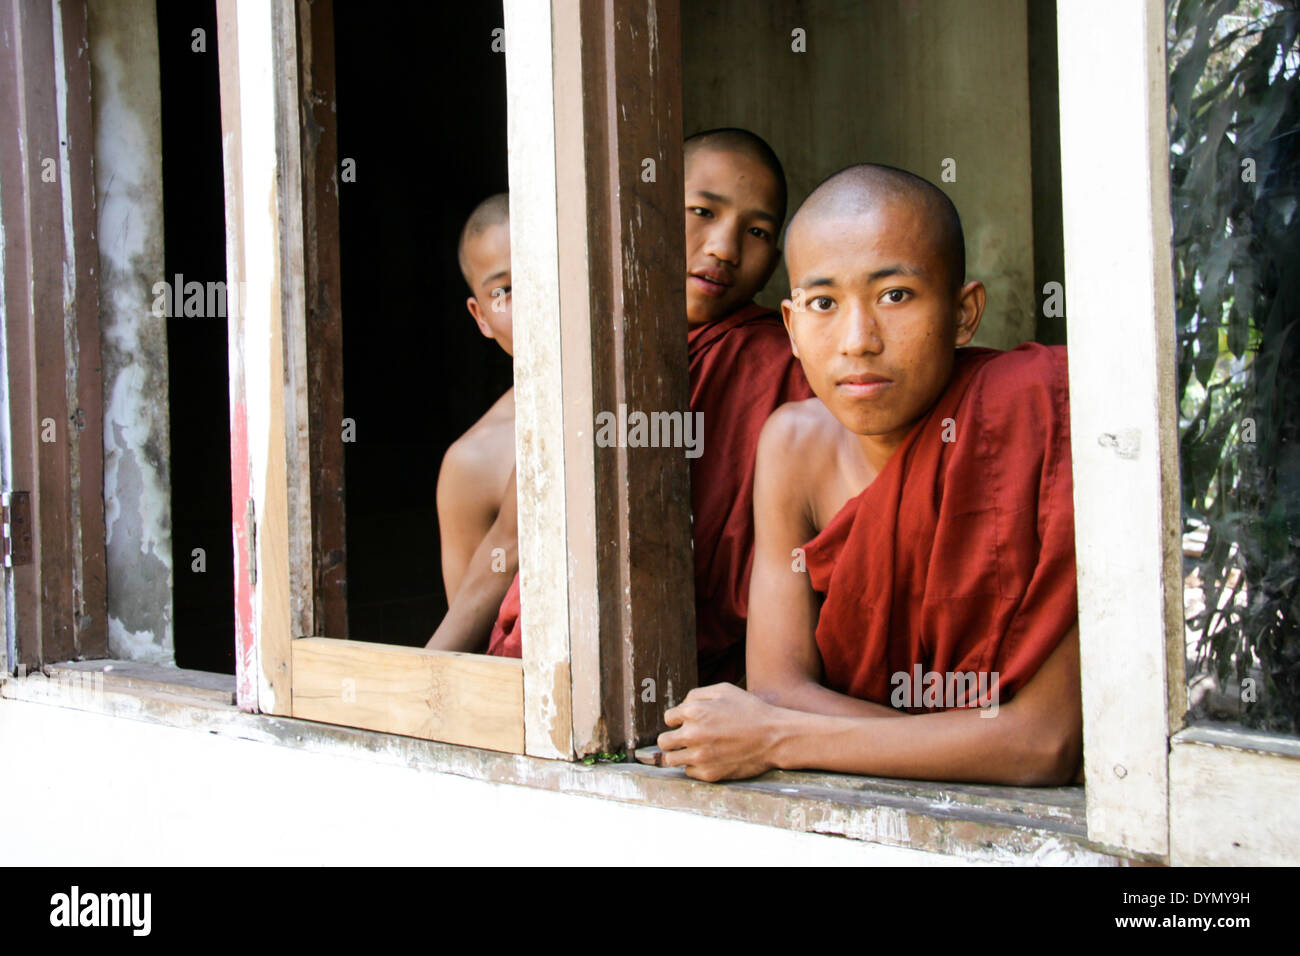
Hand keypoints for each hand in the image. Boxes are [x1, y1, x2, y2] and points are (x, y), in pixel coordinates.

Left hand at [657, 683, 786, 781]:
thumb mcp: (724, 690)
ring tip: (694, 750)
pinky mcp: (709, 773)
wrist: (774, 737)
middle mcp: (692, 735)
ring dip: (679, 755)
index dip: (678, 720)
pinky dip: (695, 766)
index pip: (668, 719)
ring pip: (671, 760)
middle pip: (663, 742)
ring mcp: (699, 756)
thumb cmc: (750, 710)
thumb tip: (680, 707)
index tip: (687, 723)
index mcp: (694, 712)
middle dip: (672, 739)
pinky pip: (688, 772)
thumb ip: (696, 695)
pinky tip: (709, 758)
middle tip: (685, 739)